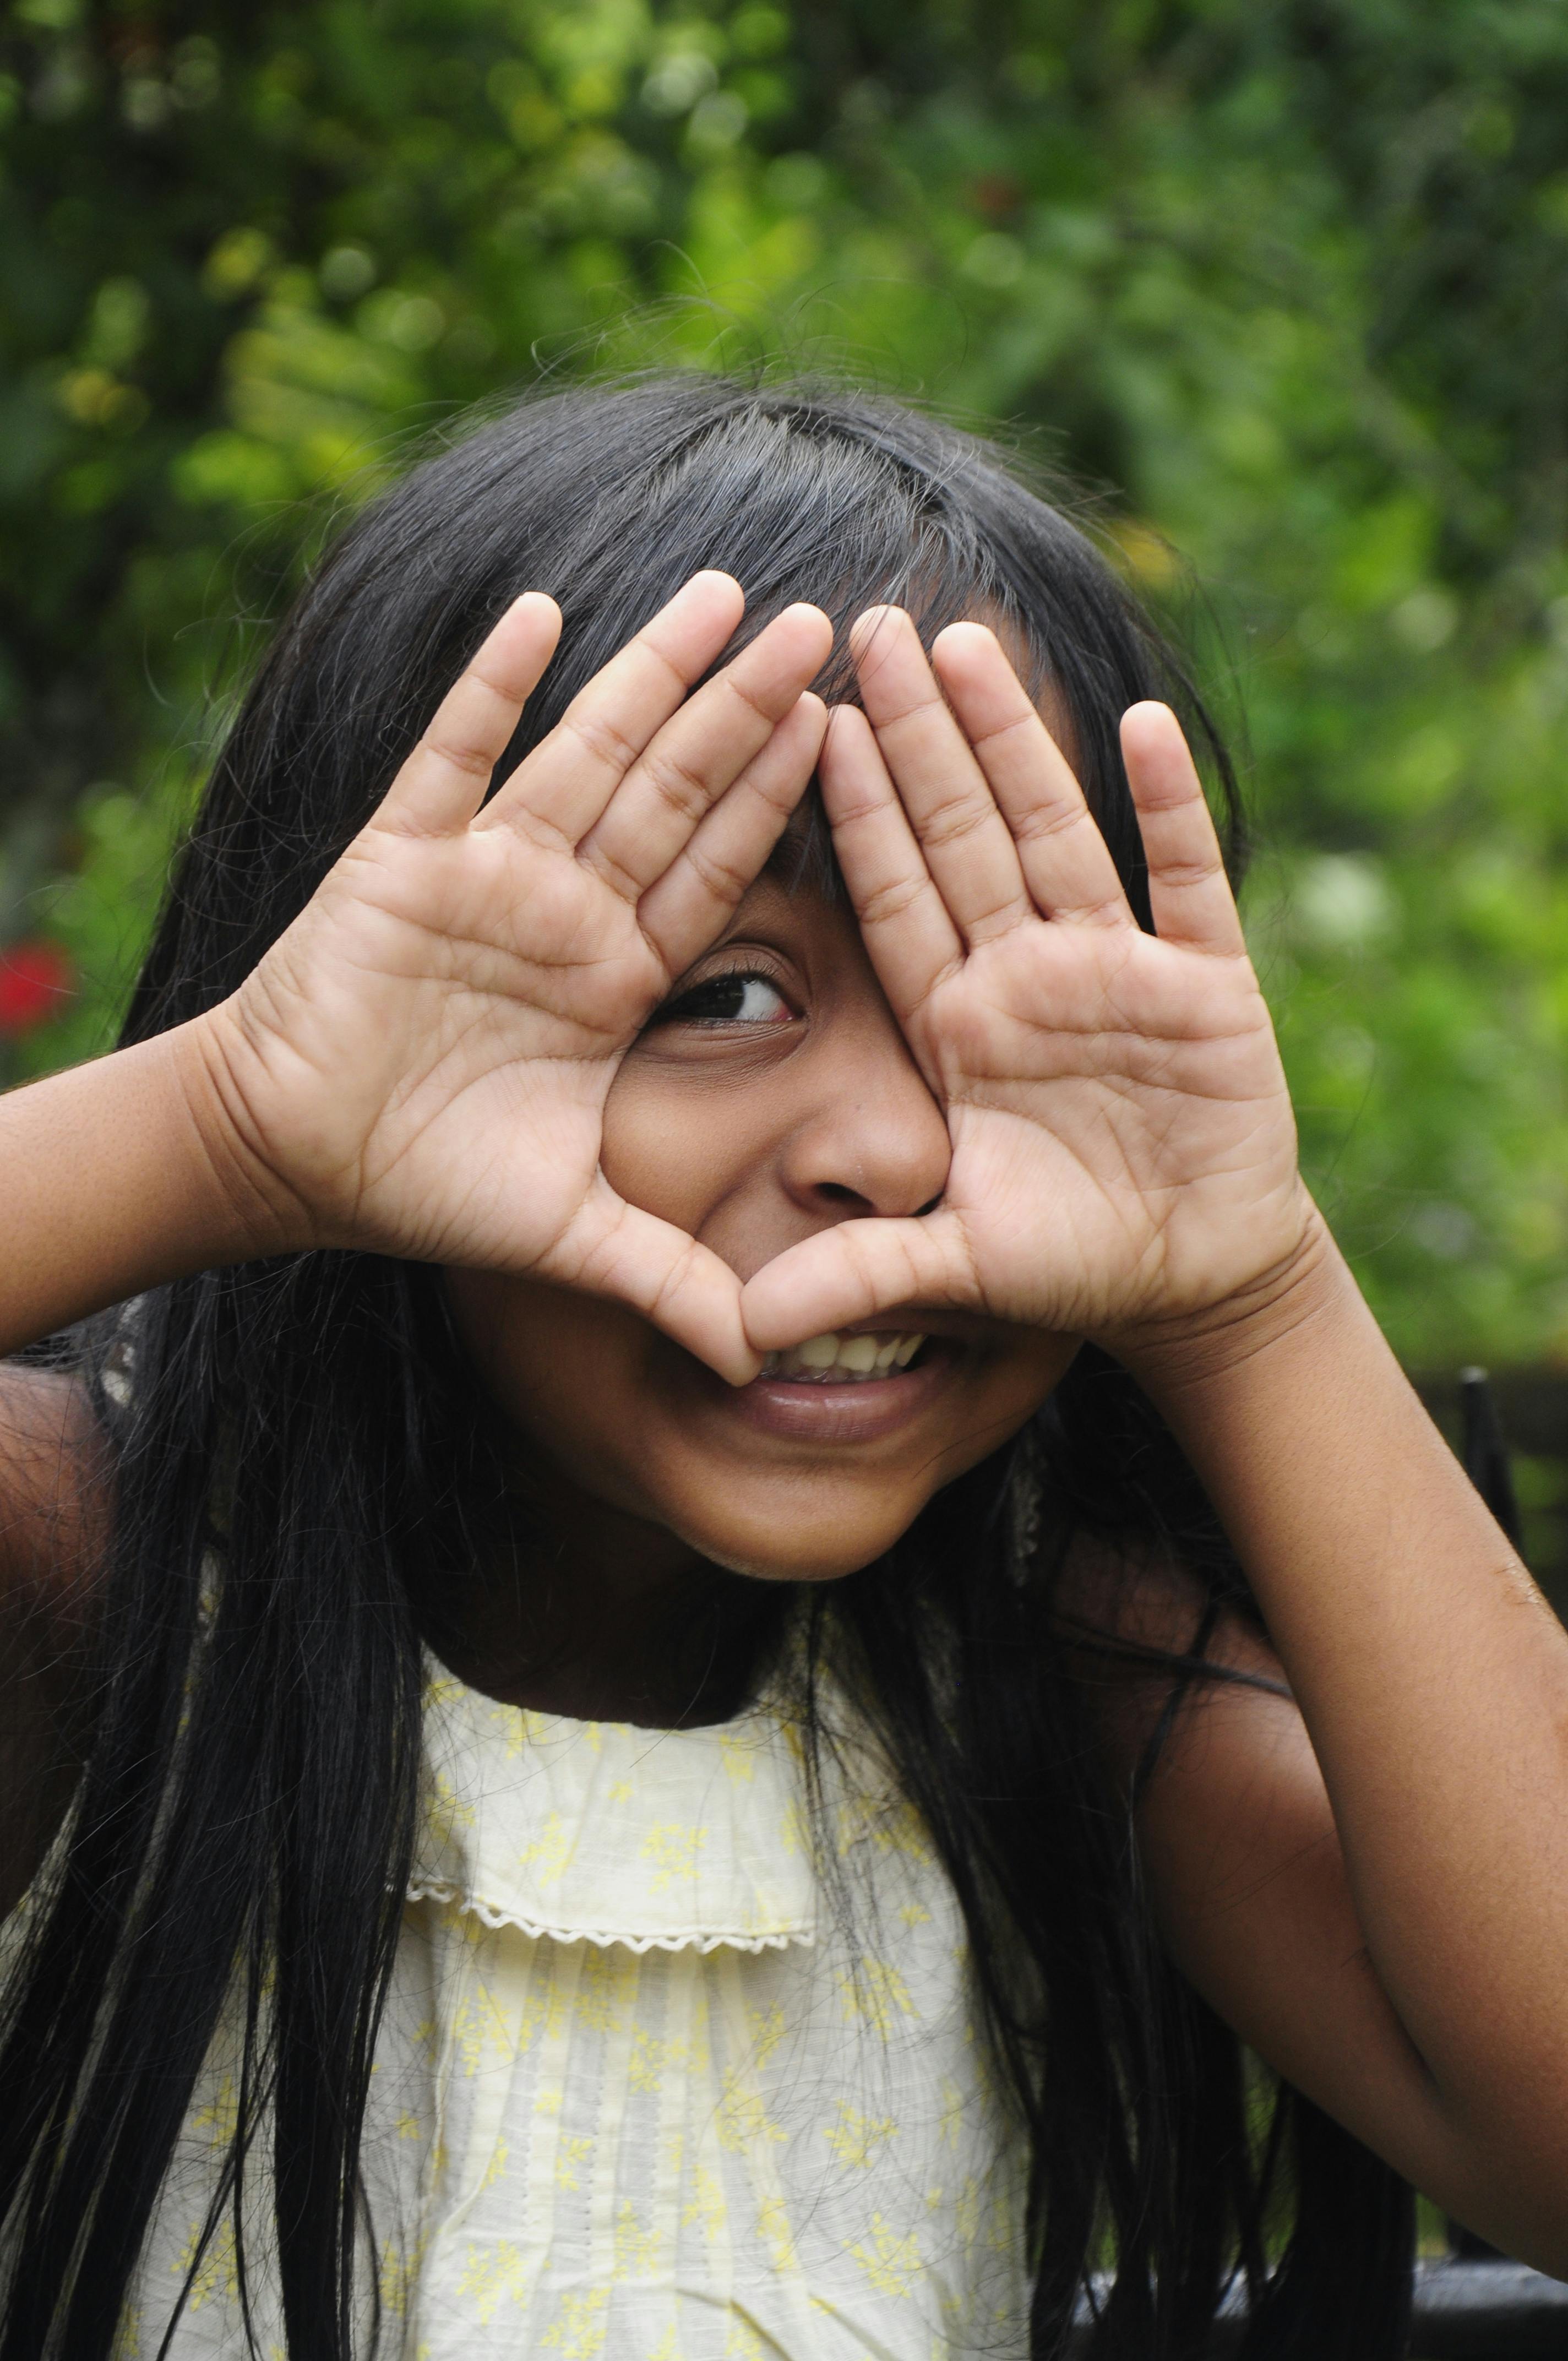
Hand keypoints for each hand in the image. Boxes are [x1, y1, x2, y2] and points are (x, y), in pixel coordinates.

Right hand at [186, 574, 831, 1382]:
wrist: (295, 1157)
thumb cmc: (426, 1184)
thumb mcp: (570, 1240)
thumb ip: (669, 1281)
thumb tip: (765, 1357)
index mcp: (616, 977)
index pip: (721, 874)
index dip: (783, 804)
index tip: (852, 732)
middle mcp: (566, 909)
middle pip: (675, 789)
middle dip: (748, 709)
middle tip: (829, 624)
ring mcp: (486, 872)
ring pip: (586, 752)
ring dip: (649, 673)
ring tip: (723, 592)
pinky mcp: (400, 856)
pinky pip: (452, 756)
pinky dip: (491, 688)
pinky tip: (540, 613)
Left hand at [739, 609, 1309, 1357]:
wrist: (1190, 1279)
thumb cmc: (1068, 1263)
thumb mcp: (953, 1271)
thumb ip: (852, 1278)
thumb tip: (734, 1334)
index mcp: (956, 1026)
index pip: (890, 899)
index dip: (851, 814)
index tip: (805, 725)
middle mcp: (1025, 978)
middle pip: (961, 836)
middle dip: (915, 736)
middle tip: (866, 628)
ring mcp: (1117, 971)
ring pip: (1056, 831)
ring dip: (1014, 742)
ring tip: (968, 643)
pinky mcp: (1207, 987)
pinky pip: (1184, 881)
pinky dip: (1168, 808)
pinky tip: (1140, 724)